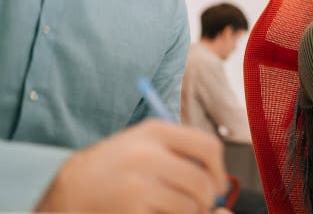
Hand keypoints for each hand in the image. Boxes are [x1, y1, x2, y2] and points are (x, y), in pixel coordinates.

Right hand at [36, 120, 226, 212]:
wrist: (69, 189)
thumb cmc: (115, 166)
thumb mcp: (145, 142)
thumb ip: (180, 151)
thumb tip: (218, 176)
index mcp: (156, 131)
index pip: (208, 147)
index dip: (219, 170)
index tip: (218, 184)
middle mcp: (147, 155)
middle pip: (202, 182)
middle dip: (206, 199)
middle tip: (200, 205)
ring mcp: (137, 184)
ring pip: (189, 206)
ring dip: (188, 212)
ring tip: (172, 208)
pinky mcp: (130, 209)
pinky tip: (153, 213)